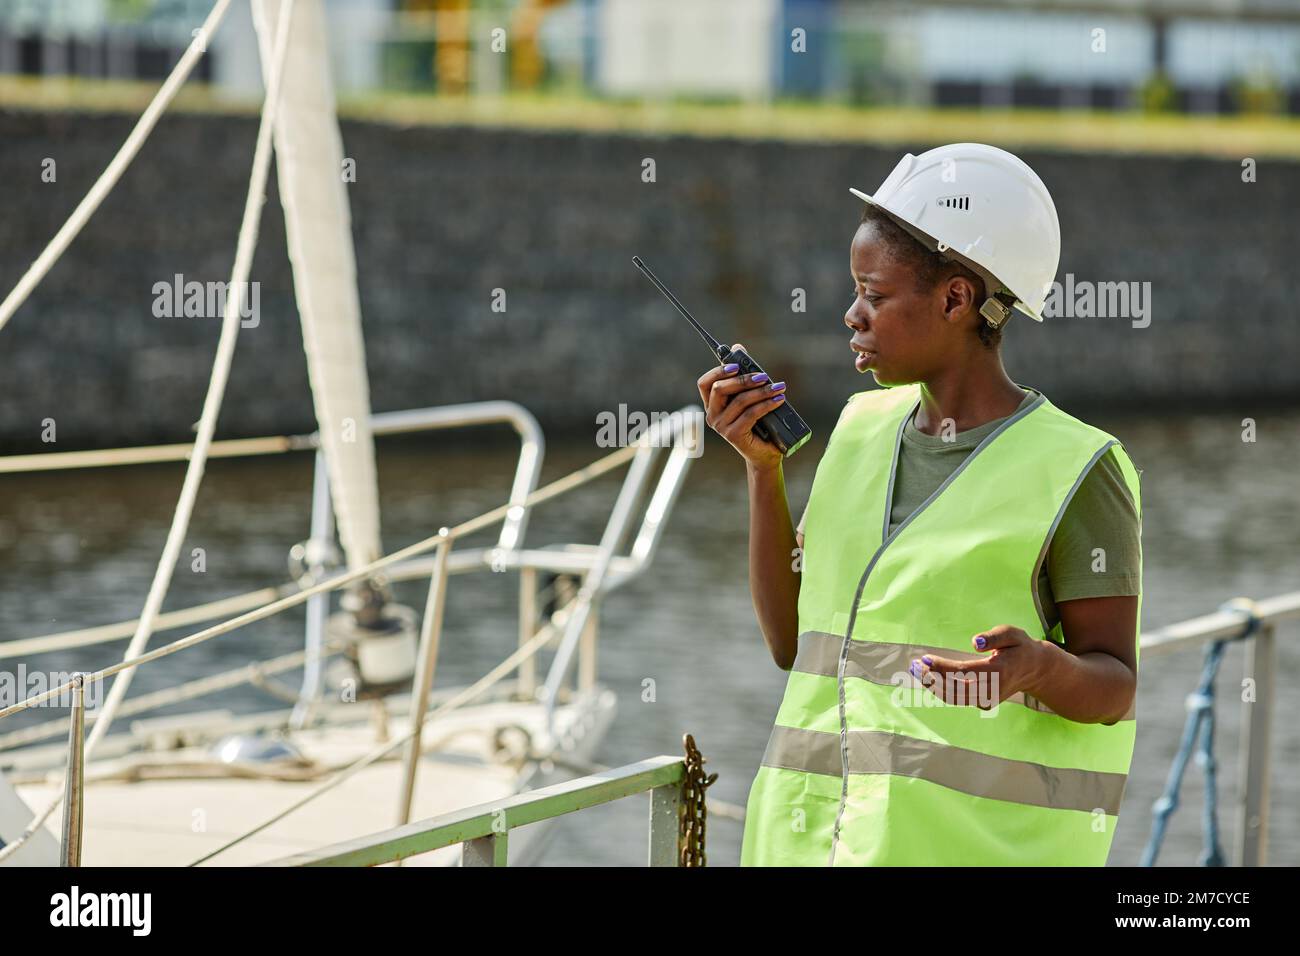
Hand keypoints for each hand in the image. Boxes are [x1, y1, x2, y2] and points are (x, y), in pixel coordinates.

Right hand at [695, 343, 787, 471]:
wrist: (765, 453)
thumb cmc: (759, 423)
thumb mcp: (751, 396)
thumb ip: (744, 375)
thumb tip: (737, 347)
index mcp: (712, 405)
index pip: (704, 383)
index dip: (717, 371)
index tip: (735, 365)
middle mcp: (712, 416)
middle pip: (720, 389)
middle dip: (743, 379)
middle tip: (764, 376)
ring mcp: (721, 427)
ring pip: (740, 401)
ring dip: (762, 391)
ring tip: (779, 387)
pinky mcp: (733, 435)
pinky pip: (750, 414)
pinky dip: (767, 404)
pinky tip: (779, 399)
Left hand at [907, 625, 1050, 709]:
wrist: (1035, 670)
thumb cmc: (1020, 647)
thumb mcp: (1013, 633)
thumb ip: (994, 637)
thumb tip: (974, 642)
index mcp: (999, 671)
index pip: (964, 672)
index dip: (942, 666)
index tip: (925, 658)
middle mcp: (992, 689)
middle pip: (955, 689)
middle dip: (931, 678)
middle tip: (913, 665)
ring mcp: (988, 699)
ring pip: (954, 698)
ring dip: (932, 686)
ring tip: (915, 671)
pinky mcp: (983, 703)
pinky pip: (958, 699)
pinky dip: (941, 690)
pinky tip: (928, 678)